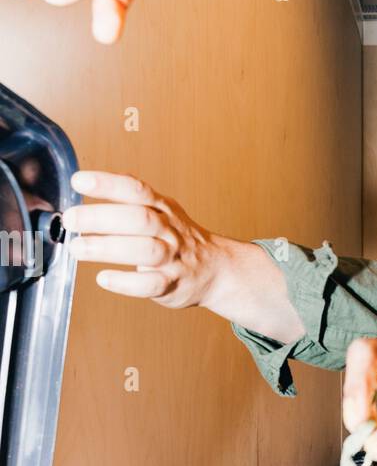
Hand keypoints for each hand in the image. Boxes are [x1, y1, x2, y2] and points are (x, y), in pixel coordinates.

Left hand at [62, 169, 223, 306]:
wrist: (217, 269)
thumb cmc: (178, 239)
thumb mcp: (160, 211)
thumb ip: (128, 201)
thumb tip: (84, 190)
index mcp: (162, 208)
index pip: (135, 190)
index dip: (107, 184)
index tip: (79, 181)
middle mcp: (169, 230)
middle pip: (138, 219)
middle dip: (101, 218)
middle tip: (71, 220)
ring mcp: (173, 257)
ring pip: (145, 250)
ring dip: (108, 248)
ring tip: (78, 249)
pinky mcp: (173, 284)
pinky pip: (150, 284)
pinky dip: (126, 282)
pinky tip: (104, 278)